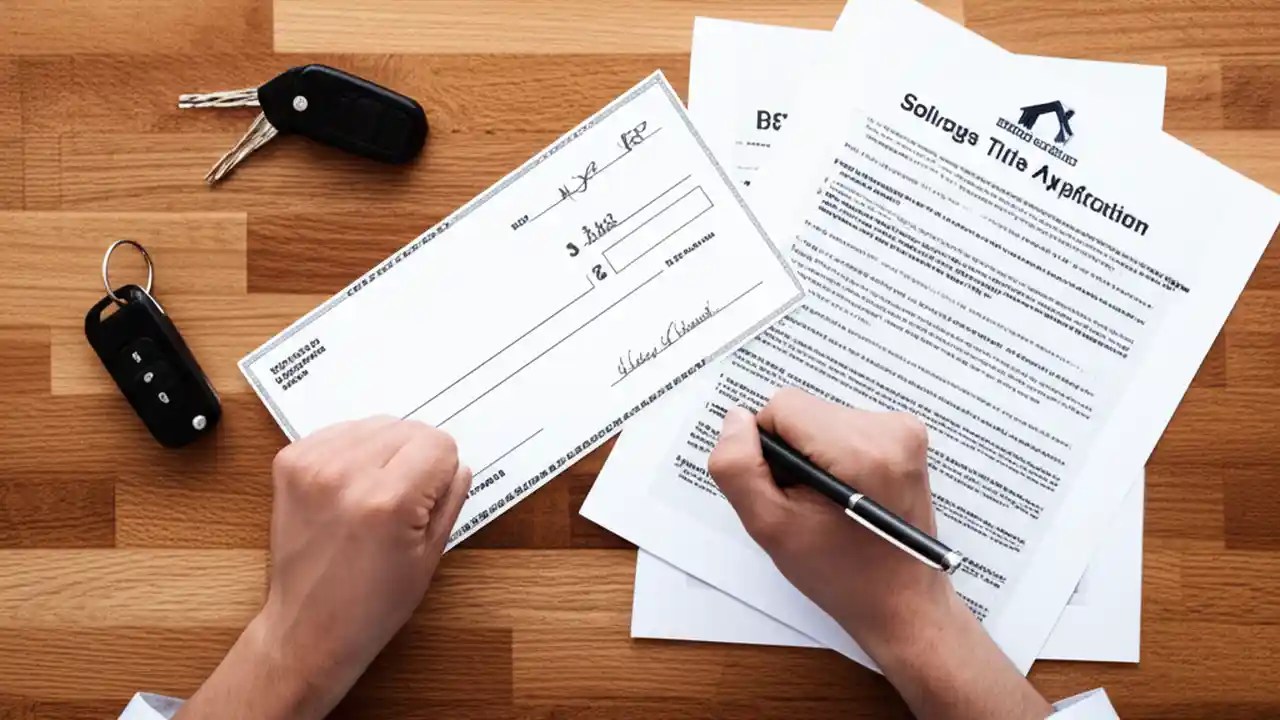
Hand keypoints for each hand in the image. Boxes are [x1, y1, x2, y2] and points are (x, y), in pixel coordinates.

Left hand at [178, 416, 470, 719]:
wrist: (307, 629)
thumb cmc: (370, 606)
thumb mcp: (429, 557)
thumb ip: (450, 500)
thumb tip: (458, 464)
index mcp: (389, 501)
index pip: (439, 444)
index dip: (443, 472)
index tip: (430, 501)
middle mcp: (347, 475)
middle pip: (408, 428)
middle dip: (416, 459)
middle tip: (403, 501)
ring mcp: (312, 466)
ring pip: (375, 425)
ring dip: (383, 452)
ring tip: (374, 494)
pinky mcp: (289, 464)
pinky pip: (339, 433)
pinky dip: (351, 451)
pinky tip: (350, 487)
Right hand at [709, 389, 1051, 718]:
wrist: (903, 602)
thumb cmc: (841, 574)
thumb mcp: (771, 529)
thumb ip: (740, 470)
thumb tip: (734, 420)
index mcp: (862, 449)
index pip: (782, 408)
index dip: (767, 449)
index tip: (786, 492)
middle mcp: (890, 428)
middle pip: (803, 412)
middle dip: (793, 453)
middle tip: (806, 504)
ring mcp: (904, 430)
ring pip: (821, 418)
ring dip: (812, 456)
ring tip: (828, 504)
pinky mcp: (907, 437)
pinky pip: (844, 426)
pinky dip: (833, 455)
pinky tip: (845, 495)